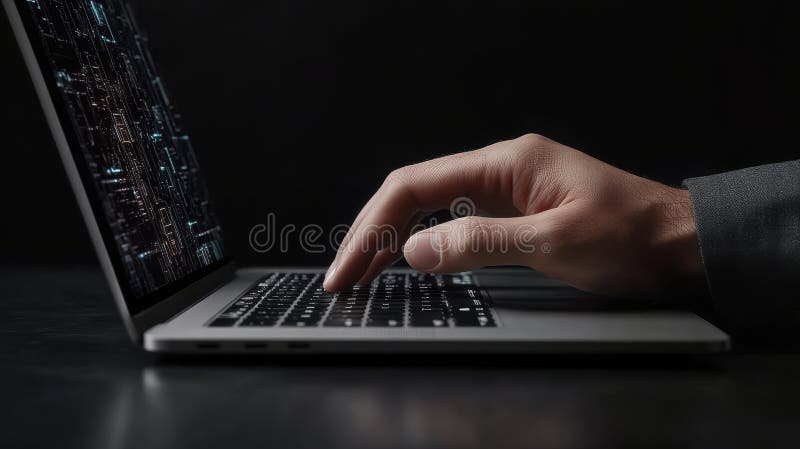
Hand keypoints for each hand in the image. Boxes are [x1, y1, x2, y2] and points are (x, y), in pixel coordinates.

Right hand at [324, 134, 702, 297]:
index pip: (416, 185)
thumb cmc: (632, 236)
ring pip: (431, 206)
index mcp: (505, 163)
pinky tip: (410, 261)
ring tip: (363, 272)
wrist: (679, 243)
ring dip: (394, 238)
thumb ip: (481, 242)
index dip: (374, 227)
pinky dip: (425, 241)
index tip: (350, 264)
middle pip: (415, 192)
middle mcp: (500, 169)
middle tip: (345, 275)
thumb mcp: (555, 242)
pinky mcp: (514, 211)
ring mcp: (506, 189)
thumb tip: (417, 248)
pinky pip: (455, 220)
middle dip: (373, 233)